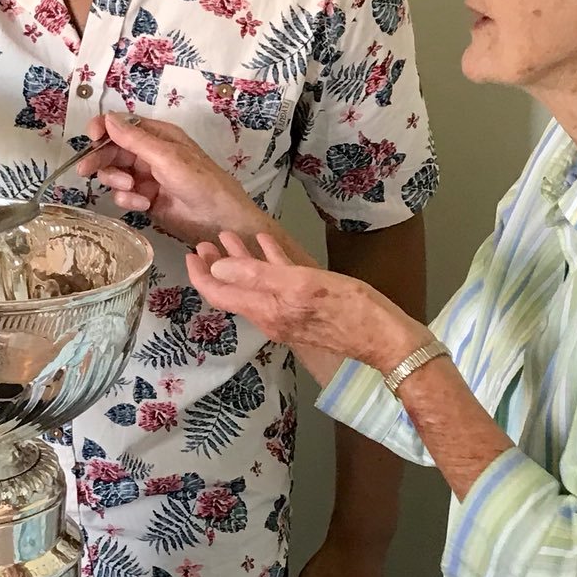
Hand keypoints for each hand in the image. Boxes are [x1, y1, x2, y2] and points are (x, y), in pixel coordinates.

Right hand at [77, 113, 270, 249]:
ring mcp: (146, 178)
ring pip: (115, 174)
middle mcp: (149, 154)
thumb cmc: (199, 181)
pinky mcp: (145, 200)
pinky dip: (128, 200)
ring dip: (116, 181)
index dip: (104, 129)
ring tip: (131, 188)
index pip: (123, 126)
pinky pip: (124, 196)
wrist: (218, 220)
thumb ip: (135, 139)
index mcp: (157, 136)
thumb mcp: (166, 156)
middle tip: (85, 170)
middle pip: (113, 151)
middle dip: (101, 159)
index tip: (91, 138)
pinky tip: (144, 204)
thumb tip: (108, 119)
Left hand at [185, 231, 423, 369]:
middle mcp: (271, 317)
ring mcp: (288, 316)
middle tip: (206, 242)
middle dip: (217, 266)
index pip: (220, 294)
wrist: (385, 338)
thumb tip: (219, 267)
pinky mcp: (305, 313)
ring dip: (241, 262)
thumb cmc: (349, 309)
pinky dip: (269, 266)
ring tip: (230, 238)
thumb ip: (258, 275)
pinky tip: (269, 247)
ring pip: (255, 287)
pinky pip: (278, 287)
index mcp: (266, 310)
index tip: (191, 255)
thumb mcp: (300, 284)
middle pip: (234, 291)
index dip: (202, 275)